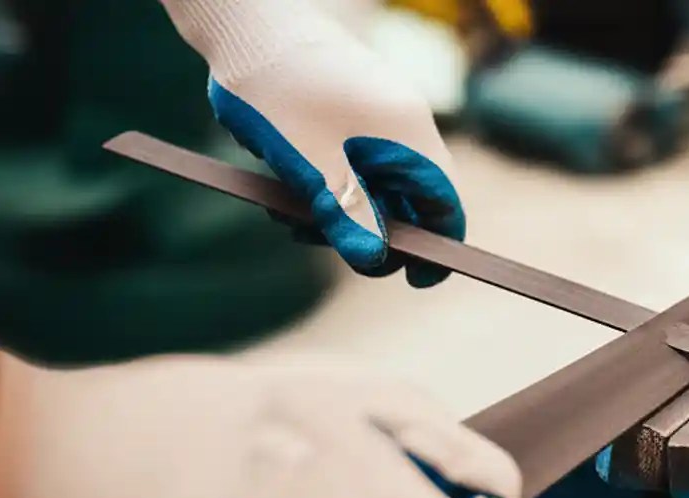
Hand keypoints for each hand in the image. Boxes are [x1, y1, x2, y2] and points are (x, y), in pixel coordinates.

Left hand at [161, 0, 462, 285]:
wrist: (243, 23)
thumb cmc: (276, 94)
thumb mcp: (310, 168)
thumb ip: (348, 218)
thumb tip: (376, 261)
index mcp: (407, 135)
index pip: (445, 203)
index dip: (437, 248)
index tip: (414, 280)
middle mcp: (404, 123)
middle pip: (408, 199)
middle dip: (369, 232)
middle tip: (320, 241)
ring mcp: (379, 113)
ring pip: (374, 183)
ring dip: (338, 211)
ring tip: (287, 214)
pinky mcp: (351, 109)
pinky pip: (353, 161)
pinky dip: (327, 184)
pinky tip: (286, 189)